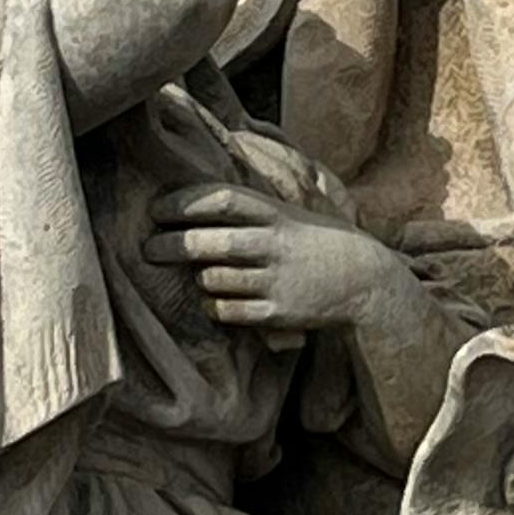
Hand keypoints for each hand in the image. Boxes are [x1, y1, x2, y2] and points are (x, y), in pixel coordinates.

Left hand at [149, 179, 408, 334]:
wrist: (365, 279)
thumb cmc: (315, 243)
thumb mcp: (290, 215)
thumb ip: (250, 210)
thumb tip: (192, 200)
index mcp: (277, 214)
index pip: (223, 200)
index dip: (184, 203)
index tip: (157, 208)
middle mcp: (275, 245)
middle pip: (210, 243)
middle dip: (171, 245)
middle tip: (148, 248)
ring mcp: (276, 280)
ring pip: (213, 279)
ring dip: (196, 278)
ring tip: (193, 276)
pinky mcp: (278, 314)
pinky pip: (228, 311)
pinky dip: (213, 306)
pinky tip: (213, 300)